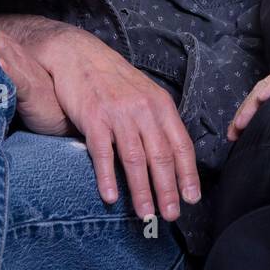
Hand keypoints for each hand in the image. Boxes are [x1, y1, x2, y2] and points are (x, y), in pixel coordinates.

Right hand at [0, 14, 198, 222]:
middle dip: (168, 189)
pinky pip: (103, 153)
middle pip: (161, 156)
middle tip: (171, 215)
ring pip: (135, 159)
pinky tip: (111, 197)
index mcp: (161, 105)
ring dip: (141, 191)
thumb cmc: (113, 78)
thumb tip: (171, 157)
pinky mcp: (93, 118)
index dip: (187, 174)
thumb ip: (157, 121)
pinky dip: (107, 177)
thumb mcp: (144, 94)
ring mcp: (118, 114)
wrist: (78, 54)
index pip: (181, 144)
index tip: (192, 198)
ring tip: (146, 214)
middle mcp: (143, 109)